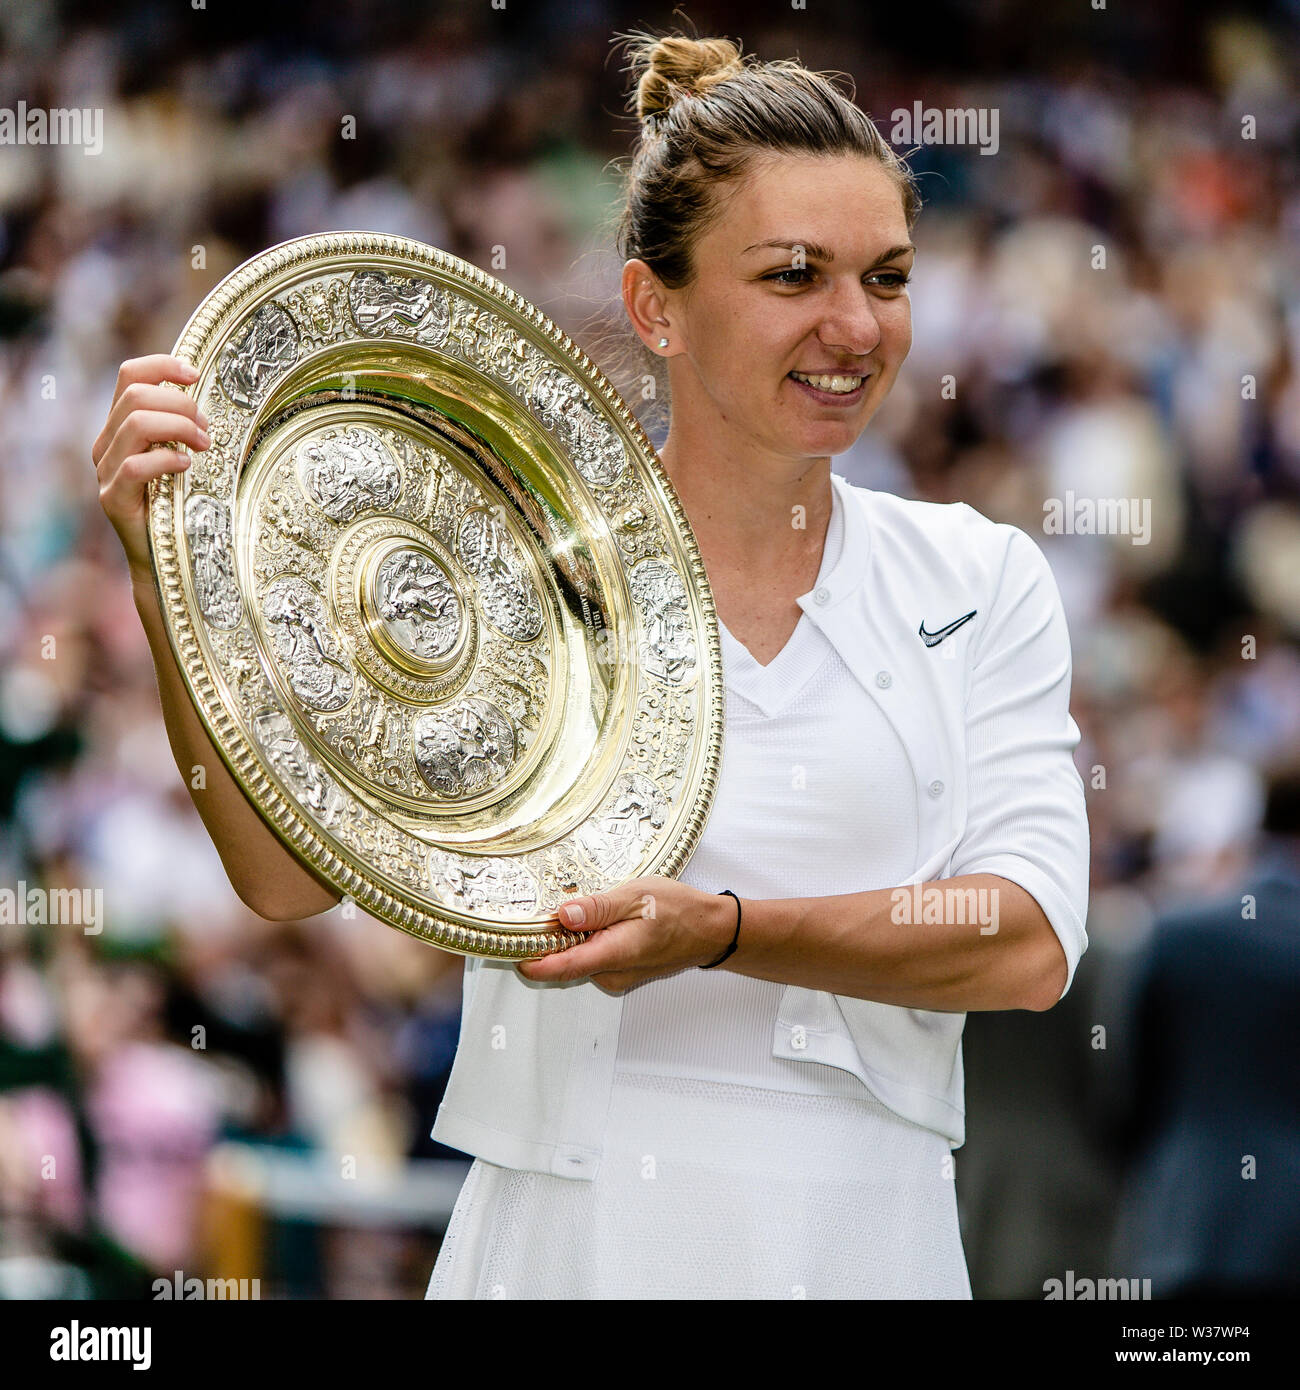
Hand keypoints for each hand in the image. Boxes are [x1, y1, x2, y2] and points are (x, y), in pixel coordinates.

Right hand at [92, 354, 210, 583]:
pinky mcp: (112, 500)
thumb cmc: (180, 505)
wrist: (163, 558)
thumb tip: (210, 399)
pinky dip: (166, 460)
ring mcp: (105, 472)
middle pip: (137, 395)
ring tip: (203, 447)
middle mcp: (107, 444)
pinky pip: (135, 467)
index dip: (163, 365)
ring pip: (136, 423)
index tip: (197, 375)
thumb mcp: (181, 458)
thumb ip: (183, 428)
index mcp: (121, 427)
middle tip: (207, 431)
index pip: (130, 375)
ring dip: (179, 428)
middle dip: (181, 404)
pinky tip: (186, 467)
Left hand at [516, 876, 737, 992]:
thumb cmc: (681, 911)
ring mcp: (615, 976)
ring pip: (576, 959)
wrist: (711, 931)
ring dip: (571, 938)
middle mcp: (611, 973)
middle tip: (546, 908)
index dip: (528, 959)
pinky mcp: (619, 972)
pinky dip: (586, 941)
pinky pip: (590, 959)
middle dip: (550, 939)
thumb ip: (598, 907)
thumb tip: (564, 914)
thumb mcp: (638, 896)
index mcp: (614, 954)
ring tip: (582, 909)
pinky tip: (598, 920)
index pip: (559, 968)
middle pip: (562, 963)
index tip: (507, 945)